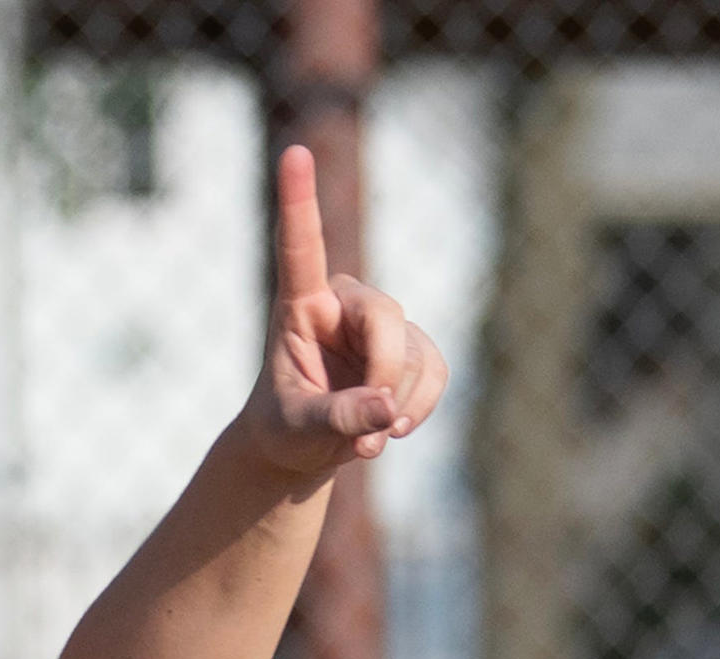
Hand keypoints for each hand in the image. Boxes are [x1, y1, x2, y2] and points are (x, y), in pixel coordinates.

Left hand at [237, 145, 447, 483]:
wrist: (305, 444)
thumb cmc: (285, 426)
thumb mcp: (297, 429)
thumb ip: (336, 418)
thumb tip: (384, 411)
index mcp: (300, 304)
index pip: (300, 247)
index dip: (299, 201)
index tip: (293, 152)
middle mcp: (344, 301)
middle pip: (385, 316)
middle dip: (382, 375)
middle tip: (369, 429)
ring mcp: (383, 321)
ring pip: (413, 353)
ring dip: (397, 405)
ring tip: (366, 440)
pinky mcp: (413, 347)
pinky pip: (435, 372)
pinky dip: (418, 409)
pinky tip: (392, 428)